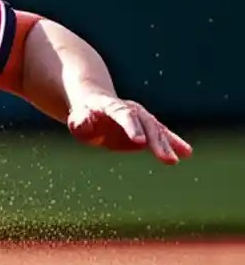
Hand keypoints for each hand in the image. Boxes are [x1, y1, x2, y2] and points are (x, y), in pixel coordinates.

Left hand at [67, 94, 192, 163]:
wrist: (94, 105)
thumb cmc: (83, 116)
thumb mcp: (77, 119)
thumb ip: (80, 122)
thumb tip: (84, 122)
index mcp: (111, 106)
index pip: (123, 115)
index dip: (132, 127)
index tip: (140, 142)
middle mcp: (130, 110)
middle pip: (146, 124)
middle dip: (156, 141)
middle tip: (166, 158)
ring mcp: (141, 117)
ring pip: (157, 130)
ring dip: (168, 145)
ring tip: (176, 159)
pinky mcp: (146, 127)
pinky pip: (162, 134)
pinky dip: (173, 142)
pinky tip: (187, 153)